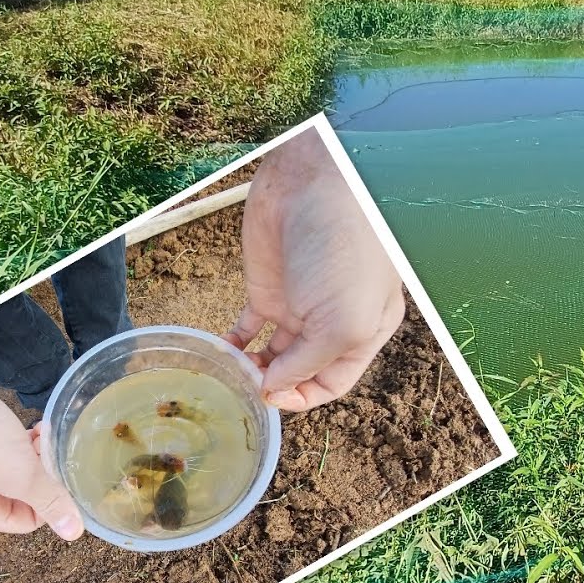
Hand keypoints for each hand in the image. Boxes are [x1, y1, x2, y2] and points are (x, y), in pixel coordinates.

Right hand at [0, 342, 83, 539]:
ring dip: (37, 452)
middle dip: (45, 471)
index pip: (28, 521)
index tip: (61, 473)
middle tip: (48, 449)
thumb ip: (48, 500)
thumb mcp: (16, 473)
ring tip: (40, 432)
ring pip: (21, 466)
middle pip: (27, 492)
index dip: (51, 500)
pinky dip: (26, 436)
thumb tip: (73, 533)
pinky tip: (34, 423)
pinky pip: (11, 444)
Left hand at [225, 131, 404, 411]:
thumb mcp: (343, 321)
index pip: (333, 383)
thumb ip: (309, 362)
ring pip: (273, 353)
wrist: (315, 184)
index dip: (304, 397)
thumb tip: (274, 387)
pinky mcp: (268, 286)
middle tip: (246, 387)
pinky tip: (220, 352)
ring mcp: (298, 305)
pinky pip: (249, 326)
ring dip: (253, 369)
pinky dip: (234, 343)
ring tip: (231, 374)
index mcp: (363, 333)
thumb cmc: (345, 248)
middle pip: (301, 371)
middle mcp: (331, 323)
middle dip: (275, 385)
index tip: (272, 397)